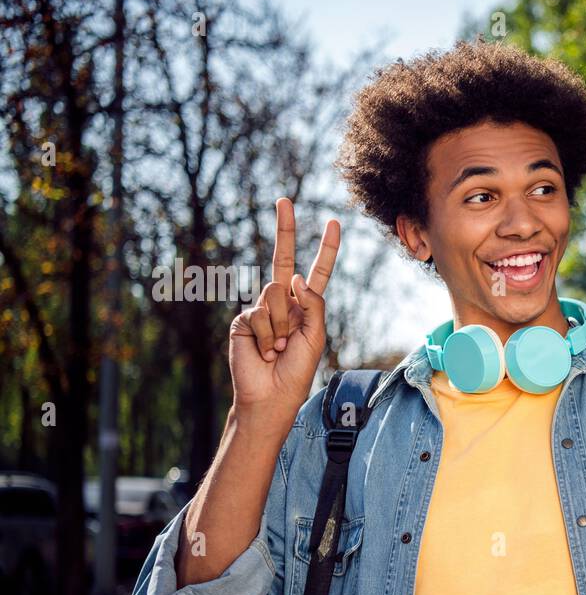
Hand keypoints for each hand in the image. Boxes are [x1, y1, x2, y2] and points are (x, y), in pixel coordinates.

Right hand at [229, 198, 339, 418]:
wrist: (271, 395)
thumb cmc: (296, 370)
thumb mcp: (315, 337)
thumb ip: (311, 305)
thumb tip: (295, 276)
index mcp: (304, 306)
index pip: (316, 272)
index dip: (326, 249)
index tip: (333, 223)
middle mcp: (283, 303)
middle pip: (282, 259)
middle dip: (285, 229)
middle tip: (284, 199)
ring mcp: (262, 309)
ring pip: (275, 293)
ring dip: (281, 325)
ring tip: (279, 347)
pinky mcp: (244, 318)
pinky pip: (260, 312)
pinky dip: (267, 335)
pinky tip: (265, 351)